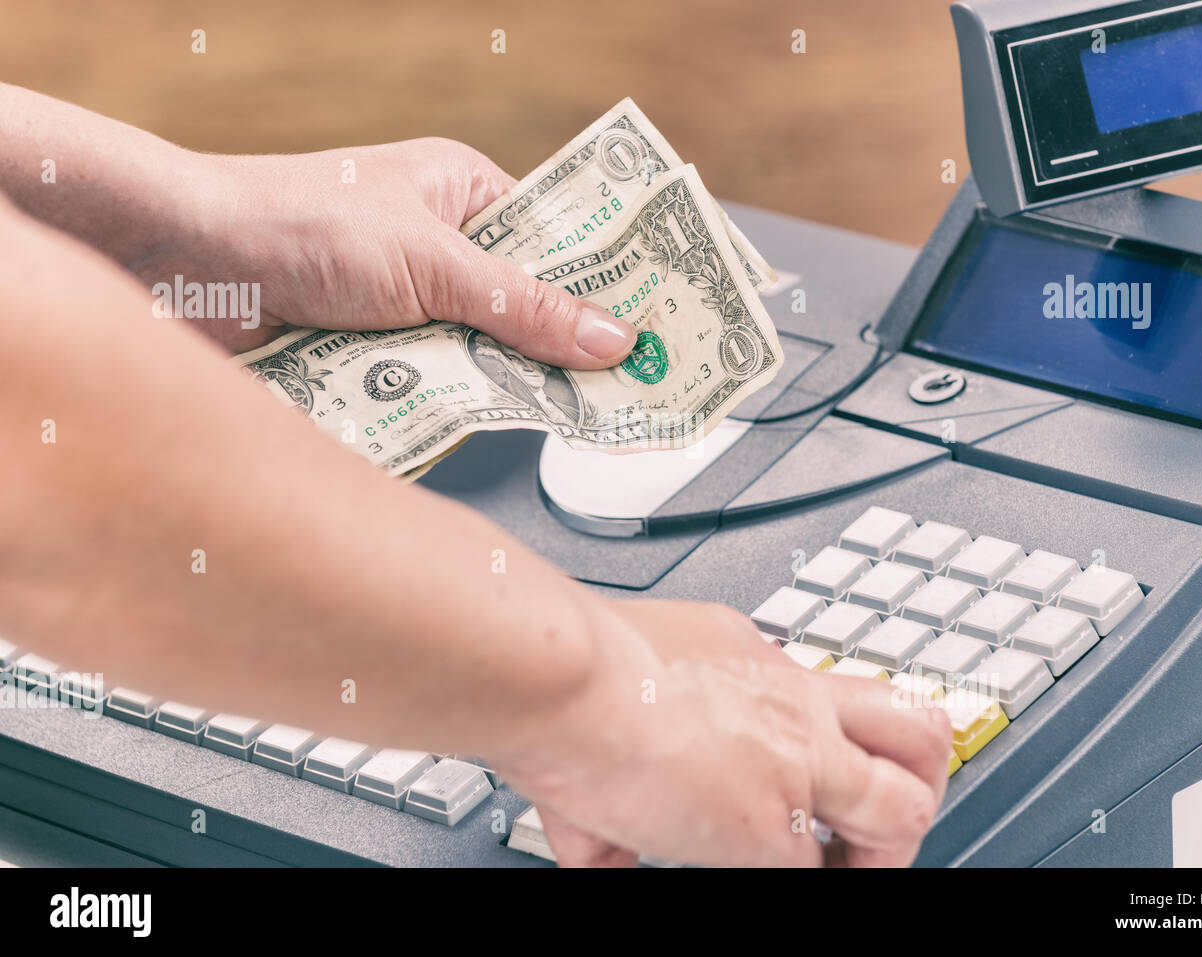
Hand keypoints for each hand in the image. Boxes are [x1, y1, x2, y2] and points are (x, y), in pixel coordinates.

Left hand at [133, 139, 637, 361]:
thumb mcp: (431, 264)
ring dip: (498, 381)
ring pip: (482, 357)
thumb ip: (524, 309)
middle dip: (560, 348)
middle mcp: (440, 250)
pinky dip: (447, 404)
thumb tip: (611, 340)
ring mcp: (406, 306)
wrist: (180, 266)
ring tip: (550, 410)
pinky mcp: (373, 356)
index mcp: (465, 194)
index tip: (660, 325)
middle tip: (620, 390)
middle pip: (526, 308)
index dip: (610, 281)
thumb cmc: (294, 222)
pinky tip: (469, 420)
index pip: (561, 239)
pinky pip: (433, 388)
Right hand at [492, 598, 951, 866]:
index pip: (822, 696)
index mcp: (749, 657)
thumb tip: (603, 834)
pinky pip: (817, 876)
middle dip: (918, 775)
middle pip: (915, 725)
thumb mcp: (612, 689)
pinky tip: (752, 872)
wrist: (564, 678)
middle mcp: (790, 699)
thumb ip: (631, 752)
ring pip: (907, 804)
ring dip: (887, 845)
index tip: (810, 770)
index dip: (832, 741)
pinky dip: (802, 883)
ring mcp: (796, 762)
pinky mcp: (774, 828)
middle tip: (882, 809)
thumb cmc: (568, 673)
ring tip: (846, 865)